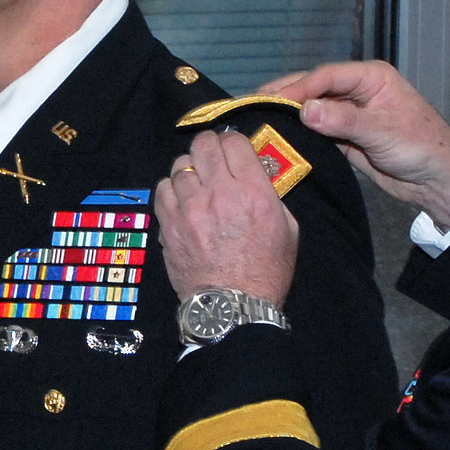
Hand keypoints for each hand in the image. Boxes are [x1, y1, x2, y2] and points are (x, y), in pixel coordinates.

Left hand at [155, 129, 298, 305]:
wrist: (232, 307)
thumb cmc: (266, 272)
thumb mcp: (288, 230)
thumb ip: (270, 196)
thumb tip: (254, 177)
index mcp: (253, 192)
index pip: (235, 142)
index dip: (234, 143)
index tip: (233, 153)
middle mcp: (219, 193)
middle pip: (203, 144)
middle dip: (209, 147)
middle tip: (212, 159)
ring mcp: (189, 208)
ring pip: (179, 164)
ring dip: (189, 170)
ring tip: (195, 184)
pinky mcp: (169, 224)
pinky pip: (162, 189)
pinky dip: (171, 189)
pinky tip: (181, 200)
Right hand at [261, 60, 449, 230]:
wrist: (438, 182)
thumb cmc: (422, 148)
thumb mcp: (382, 132)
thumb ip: (343, 121)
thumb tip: (305, 109)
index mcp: (371, 78)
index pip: (326, 76)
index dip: (298, 86)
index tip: (272, 98)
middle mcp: (358, 91)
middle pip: (315, 89)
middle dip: (286, 95)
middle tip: (254, 104)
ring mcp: (351, 115)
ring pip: (313, 110)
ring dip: (290, 115)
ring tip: (259, 120)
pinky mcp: (346, 137)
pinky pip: (318, 132)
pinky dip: (300, 134)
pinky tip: (279, 137)